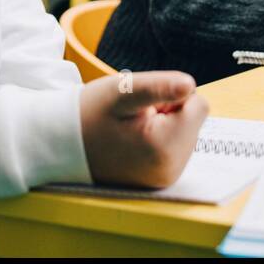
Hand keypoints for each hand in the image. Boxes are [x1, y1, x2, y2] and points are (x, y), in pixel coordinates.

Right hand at [79, 71, 208, 188]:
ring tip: (131, 129)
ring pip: (186, 132)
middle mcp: (171, 169)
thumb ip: (159, 87)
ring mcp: (166, 178)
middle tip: (134, 117)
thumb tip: (191, 84)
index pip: (198, 104)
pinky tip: (134, 141)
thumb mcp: (122, 91)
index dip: (171, 95)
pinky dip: (160, 138)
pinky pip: (176, 146)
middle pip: (194, 120)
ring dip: (165, 124)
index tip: (143, 105)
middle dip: (169, 111)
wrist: (64, 144)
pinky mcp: (161, 179)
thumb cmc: (90, 113)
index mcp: (164, 147)